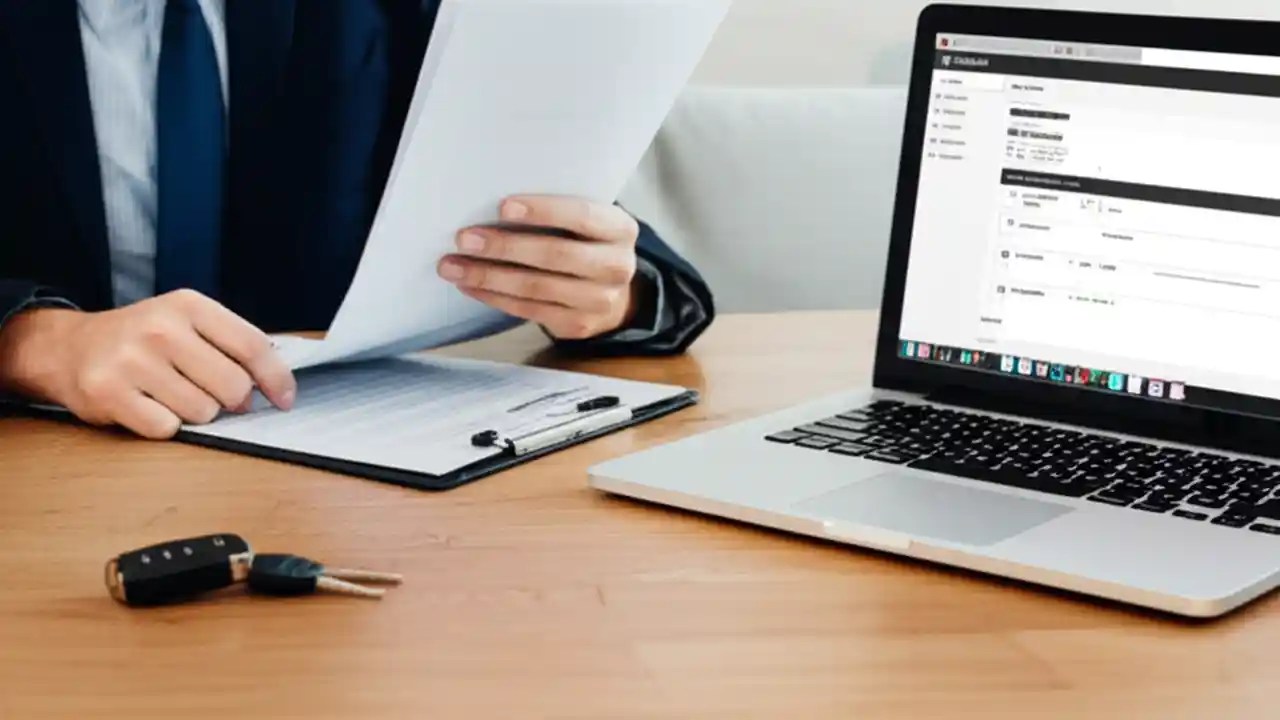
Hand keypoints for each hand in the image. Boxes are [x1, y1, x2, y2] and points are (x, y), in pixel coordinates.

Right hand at [0, 290, 295, 439]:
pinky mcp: (109, 393)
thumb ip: (231, 346)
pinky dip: (165, 425)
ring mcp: (132, 361)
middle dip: (231, 401)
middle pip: (233, 387)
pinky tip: (148, 405)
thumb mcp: (187, 323)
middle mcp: (161, 329)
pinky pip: (167, 429)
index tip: (285, 400)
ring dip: (196, 413)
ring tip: (171, 394)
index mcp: (189, 306)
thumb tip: (274, 387)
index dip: (276, 379)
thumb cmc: (142, 340)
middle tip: (211, 394)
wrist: (70, 347)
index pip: (252, 346)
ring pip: (202, 412)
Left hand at [438, 196, 642, 339]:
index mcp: (620, 229)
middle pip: (556, 255)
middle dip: (505, 246)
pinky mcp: (578, 325)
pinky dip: (494, 297)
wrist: (612, 292)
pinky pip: (528, 310)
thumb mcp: (586, 222)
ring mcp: (600, 300)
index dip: (543, 211)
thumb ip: (557, 212)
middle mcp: (616, 266)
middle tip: (464, 238)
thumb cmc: (586, 243)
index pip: (582, 215)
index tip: (503, 207)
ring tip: (453, 266)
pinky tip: (470, 285)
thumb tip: (491, 204)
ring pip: (537, 287)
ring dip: (488, 276)